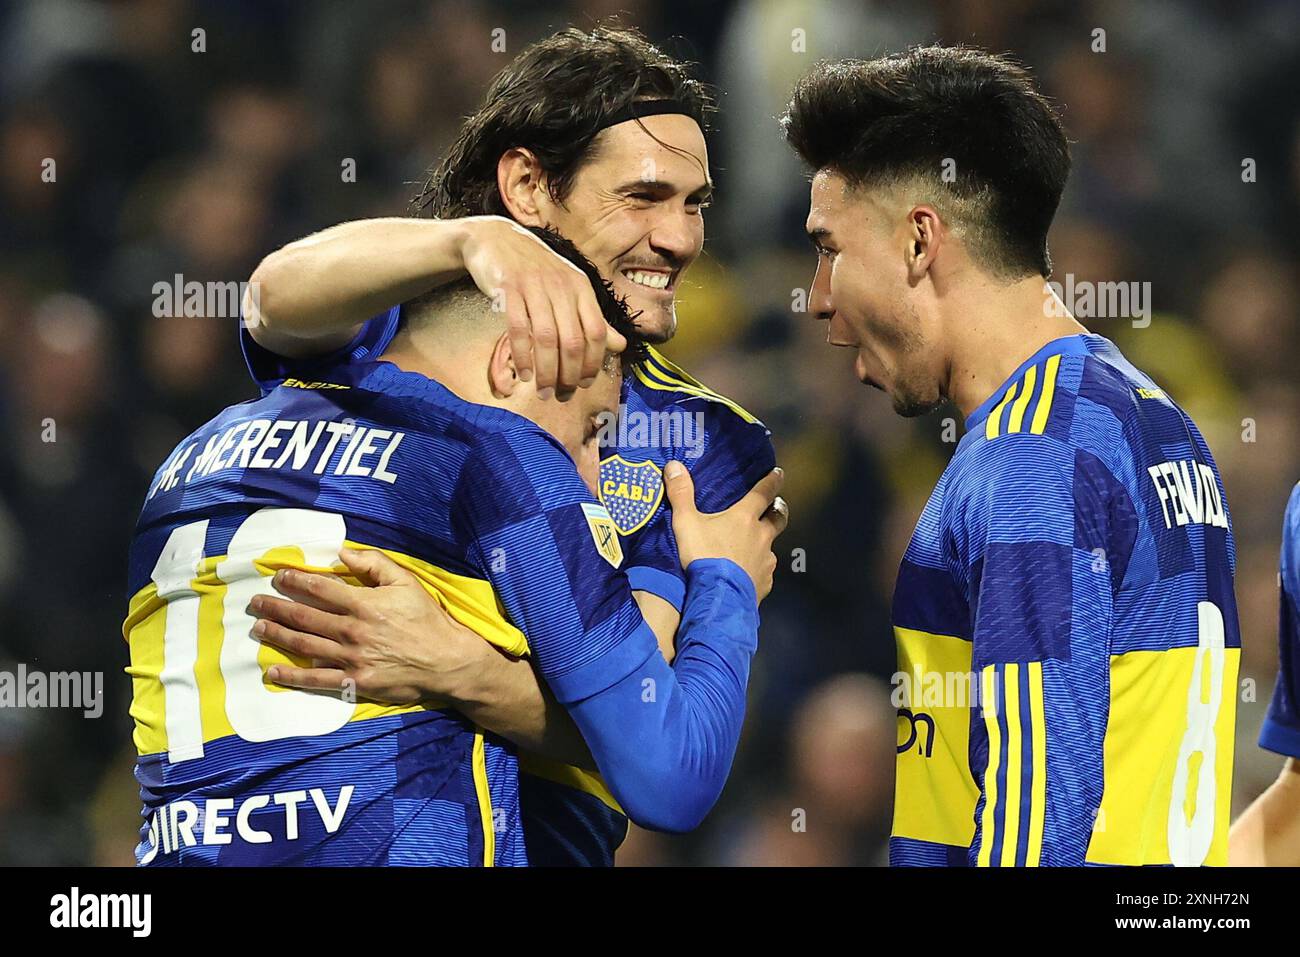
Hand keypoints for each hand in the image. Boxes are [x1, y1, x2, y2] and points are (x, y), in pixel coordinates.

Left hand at [248, 547, 492, 706]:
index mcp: (363, 604)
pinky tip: (273, 670)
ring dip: (278, 635)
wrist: (448, 661)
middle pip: (304, 616)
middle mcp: (351, 631)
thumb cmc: (428, 620)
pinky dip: (292, 676)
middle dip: (276, 607)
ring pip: (304, 644)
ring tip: (259, 627)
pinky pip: (316, 680)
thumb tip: (342, 553)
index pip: (319, 589)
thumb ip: (374, 564)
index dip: (295, 581)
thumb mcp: (407, 582)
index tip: (278, 577)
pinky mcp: (353, 683)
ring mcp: (350, 659)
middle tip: (256, 602)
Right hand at [459, 216, 626, 397]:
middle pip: (573, 340)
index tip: (582, 385)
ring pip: (547, 338)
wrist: (496, 240)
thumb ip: (593, 319)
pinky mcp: (509, 288)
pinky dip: (523, 355)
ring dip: (547, 371)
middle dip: (568, 374)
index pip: (596, 333)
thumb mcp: (569, 290)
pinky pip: (519, 328)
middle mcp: (562, 286)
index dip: (592, 363)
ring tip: (543, 391)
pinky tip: (524, 373)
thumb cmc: (536, 271)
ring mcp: (535, 285)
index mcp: (581, 288)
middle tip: (560, 395)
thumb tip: (620, 345)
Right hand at [665, 462, 787, 601]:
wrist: (718, 599)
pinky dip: (758, 569)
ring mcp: (766, 561)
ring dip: (765, 543)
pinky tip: (748, 574)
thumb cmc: (703, 557)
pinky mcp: (765, 583)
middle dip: (778, 510)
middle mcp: (761, 536)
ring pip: (771, 547)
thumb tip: (674, 465)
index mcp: (745, 518)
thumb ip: (681, 494)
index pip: (764, 493)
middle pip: (779, 517)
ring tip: (753, 546)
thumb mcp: (686, 523)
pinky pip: (765, 571)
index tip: (779, 474)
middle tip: (775, 507)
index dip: (772, 481)